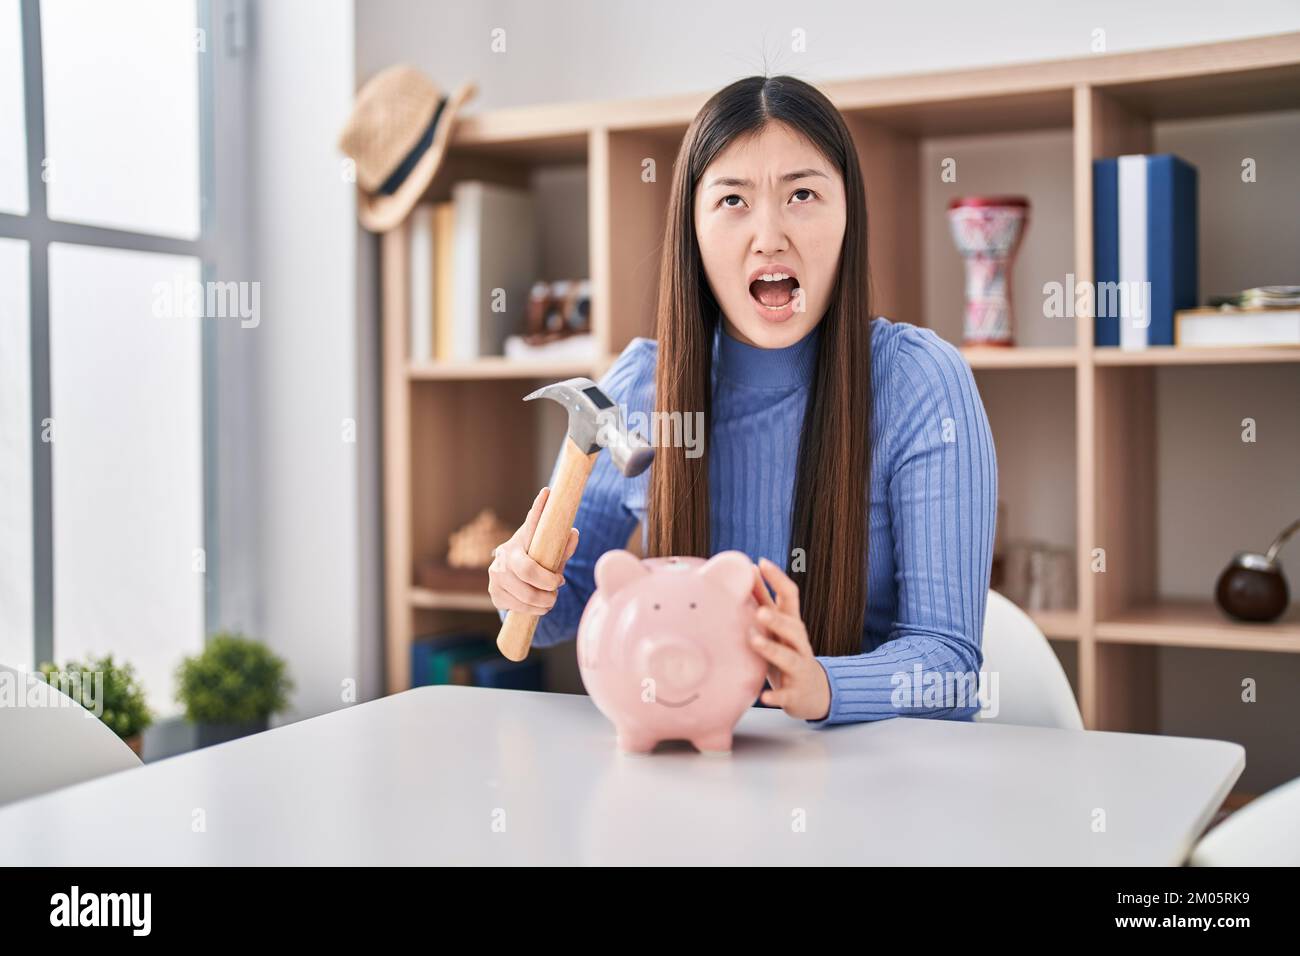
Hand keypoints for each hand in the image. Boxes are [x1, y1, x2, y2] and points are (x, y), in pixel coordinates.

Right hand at [487, 487, 579, 615]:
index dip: (539, 508)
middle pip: (529, 571)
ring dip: (544, 601)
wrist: (513, 582)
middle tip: (558, 586)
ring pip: (525, 594)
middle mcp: (504, 554)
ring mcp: (496, 574)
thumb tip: (574, 534)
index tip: (547, 493)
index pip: (531, 523)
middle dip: (548, 583)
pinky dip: (533, 610)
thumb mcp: (549, 554)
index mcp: (520, 540)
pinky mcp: (494, 594)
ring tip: (550, 599)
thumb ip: (562, 548)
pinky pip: (517, 606)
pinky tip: (537, 605)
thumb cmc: (536, 563)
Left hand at [750, 557, 830, 720]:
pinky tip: (764, 697)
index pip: (791, 597)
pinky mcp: (795, 693)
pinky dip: (776, 696)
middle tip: (759, 611)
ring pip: (790, 658)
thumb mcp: (779, 626)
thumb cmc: (788, 652)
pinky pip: (786, 694)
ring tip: (754, 641)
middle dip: (777, 619)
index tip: (761, 562)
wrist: (814, 693)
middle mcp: (798, 644)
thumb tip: (750, 569)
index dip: (778, 579)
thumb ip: (765, 599)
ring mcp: (799, 668)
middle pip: (793, 628)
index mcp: (792, 624)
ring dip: (772, 649)